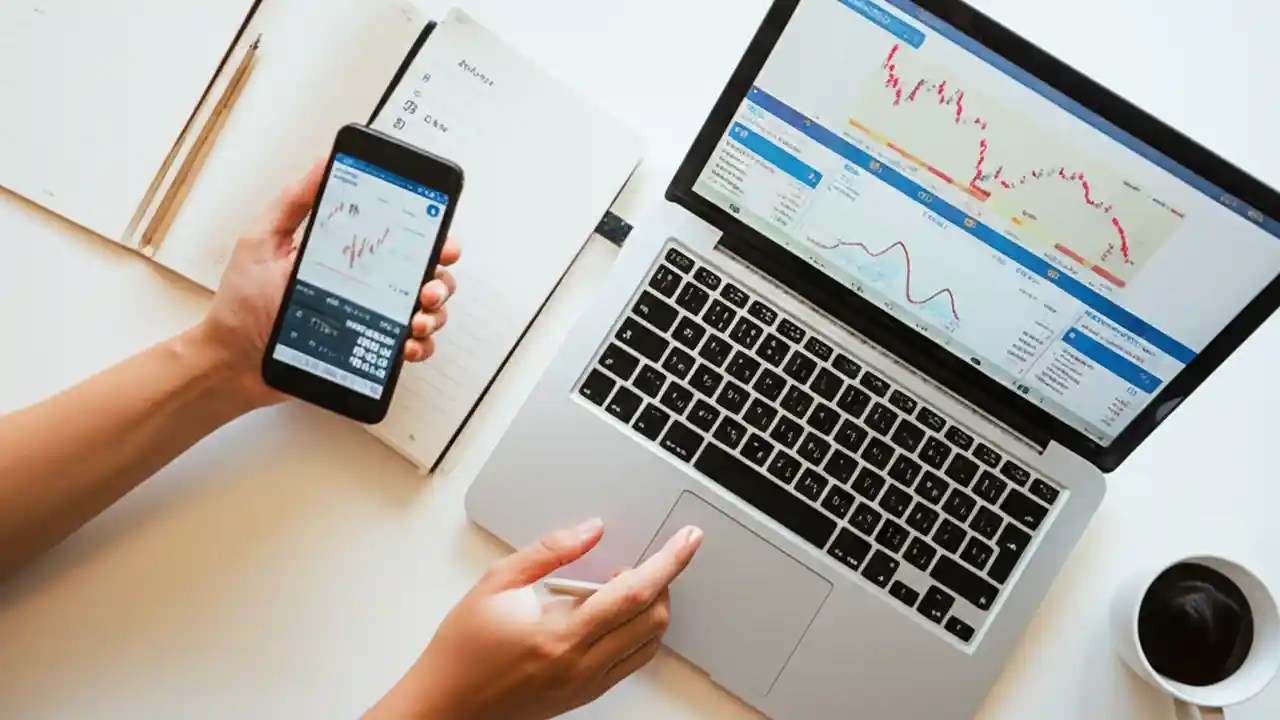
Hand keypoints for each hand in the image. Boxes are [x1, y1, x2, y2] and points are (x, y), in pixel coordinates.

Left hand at [198, 161, 461, 406]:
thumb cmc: (243, 304)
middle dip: (440, 280)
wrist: (232, 360)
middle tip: (426, 288)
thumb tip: (324, 161)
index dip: (431, 235)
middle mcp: (368, 286)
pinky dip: (420, 346)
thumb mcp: (263, 240)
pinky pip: (413, 349)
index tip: (441, 239)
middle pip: (426, 275)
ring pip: (428, 311)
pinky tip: (405, 345)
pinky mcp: (370, 353)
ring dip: (433, 314)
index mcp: (348, 255)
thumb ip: (294, 201)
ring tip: (415, 321)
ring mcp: (372, 320)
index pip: (401, 239)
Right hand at [367, 520, 703, 719]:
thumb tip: (592, 530)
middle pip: (653, 619)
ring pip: (649, 643)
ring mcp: (586, 684)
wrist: (447, 704)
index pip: (635, 593)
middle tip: (640, 558)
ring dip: (650, 608)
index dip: (670, 562)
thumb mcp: (498, 583)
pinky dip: (636, 632)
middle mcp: (581, 665)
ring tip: (616, 586)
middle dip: (662, 582)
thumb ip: (551, 550)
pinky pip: (631, 662)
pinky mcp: (585, 695)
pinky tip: (610, 614)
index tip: (688, 540)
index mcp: (561, 634)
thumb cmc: (463, 648)